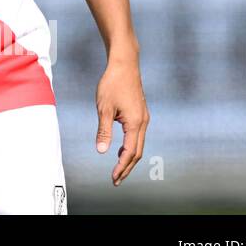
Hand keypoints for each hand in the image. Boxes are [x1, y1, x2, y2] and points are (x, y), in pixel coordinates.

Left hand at [95, 56, 148, 185]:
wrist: (125, 65)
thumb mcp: (103, 108)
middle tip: (116, 180)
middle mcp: (143, 123)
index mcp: (135, 123)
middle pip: (137, 152)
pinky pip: (138, 136)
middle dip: (127, 167)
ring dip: (129, 158)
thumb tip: (102, 151)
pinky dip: (130, 147)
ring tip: (118, 170)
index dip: (121, 167)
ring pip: (139, 145)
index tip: (113, 178)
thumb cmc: (112, 84)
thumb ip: (104, 131)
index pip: (129, 152)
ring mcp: (144, 118)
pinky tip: (120, 150)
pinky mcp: (141, 114)